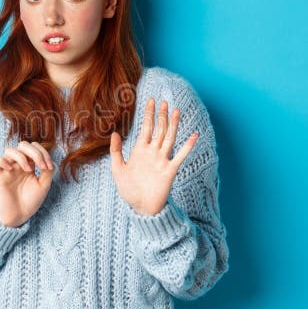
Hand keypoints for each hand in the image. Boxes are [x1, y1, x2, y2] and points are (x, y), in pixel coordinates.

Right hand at [0, 140, 54, 226]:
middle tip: (41, 166)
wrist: (20, 216)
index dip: (43, 152)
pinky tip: (10, 169)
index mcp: (29, 165)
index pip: (34, 148)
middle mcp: (18, 165)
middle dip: (34, 152)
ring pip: (9, 150)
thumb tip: (48, 159)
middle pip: (22, 145)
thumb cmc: (31, 201)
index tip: (48, 167)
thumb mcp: (44, 185)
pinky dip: (1, 161)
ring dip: (21, 156)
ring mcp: (8, 170)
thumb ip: (48, 171)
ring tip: (28, 170)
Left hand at [109, 98, 198, 215]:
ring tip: (177, 111)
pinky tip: (193, 135)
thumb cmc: (128, 190)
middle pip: (159, 130)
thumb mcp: (117, 169)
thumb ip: (116, 151)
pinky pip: (180, 156)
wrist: (141, 207)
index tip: (151, 101)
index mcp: (140, 150)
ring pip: (169, 138)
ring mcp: (162, 160)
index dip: (149, 114)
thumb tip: (114, 133)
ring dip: (173, 125)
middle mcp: (153, 152)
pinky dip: (187, 146)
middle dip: (161, 116)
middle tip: (165, 102)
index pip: (146, 128)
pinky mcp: (170, 170)